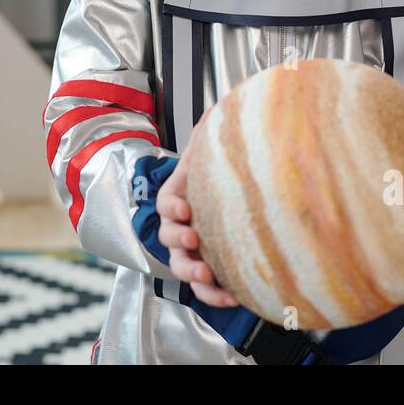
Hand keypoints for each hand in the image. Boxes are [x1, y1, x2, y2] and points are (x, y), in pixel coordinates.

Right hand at [155, 112, 238, 307]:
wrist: (238, 204)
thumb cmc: (218, 179)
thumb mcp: (213, 155)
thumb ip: (209, 135)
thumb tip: (214, 108)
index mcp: (179, 197)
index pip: (165, 202)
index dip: (172, 207)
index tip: (186, 209)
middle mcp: (181, 226)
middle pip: (167, 236)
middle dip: (177, 238)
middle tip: (193, 238)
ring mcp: (192, 251)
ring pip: (180, 265)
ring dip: (191, 271)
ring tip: (206, 272)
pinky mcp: (209, 272)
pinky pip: (204, 289)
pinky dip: (214, 294)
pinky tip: (232, 295)